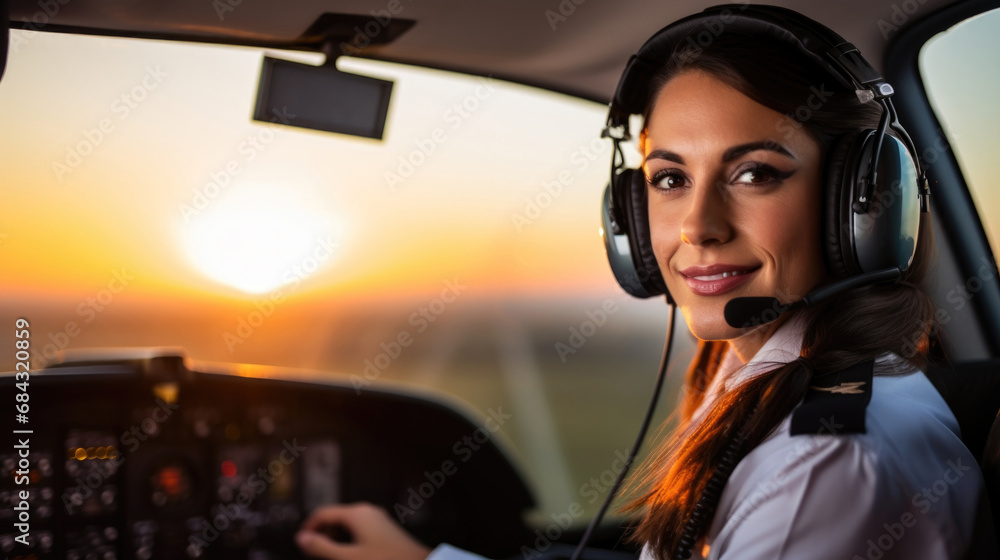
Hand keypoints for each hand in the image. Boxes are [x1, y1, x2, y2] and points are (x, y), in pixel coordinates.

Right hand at [296, 502, 431, 559]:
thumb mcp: (348, 557)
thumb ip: (322, 548)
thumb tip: (301, 538)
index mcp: (356, 513)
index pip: (323, 513)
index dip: (309, 528)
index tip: (301, 544)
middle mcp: (367, 511)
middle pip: (335, 517)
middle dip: (322, 533)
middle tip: (313, 552)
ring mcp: (377, 518)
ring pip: (347, 523)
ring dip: (334, 537)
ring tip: (329, 554)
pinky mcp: (384, 528)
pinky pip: (359, 528)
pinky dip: (348, 539)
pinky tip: (348, 553)